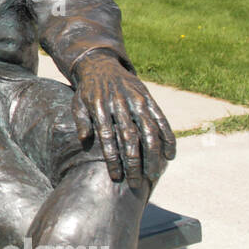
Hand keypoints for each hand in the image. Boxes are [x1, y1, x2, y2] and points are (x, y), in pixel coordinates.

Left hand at [71, 51, 176, 189]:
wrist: (101, 65)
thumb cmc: (88, 92)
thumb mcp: (77, 103)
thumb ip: (81, 121)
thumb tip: (84, 140)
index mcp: (100, 107)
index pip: (107, 137)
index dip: (112, 158)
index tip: (116, 177)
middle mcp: (121, 104)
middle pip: (130, 137)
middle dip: (134, 162)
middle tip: (136, 183)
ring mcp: (137, 101)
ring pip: (149, 131)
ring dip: (153, 154)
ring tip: (153, 174)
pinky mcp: (149, 99)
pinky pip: (161, 120)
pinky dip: (168, 138)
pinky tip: (170, 156)